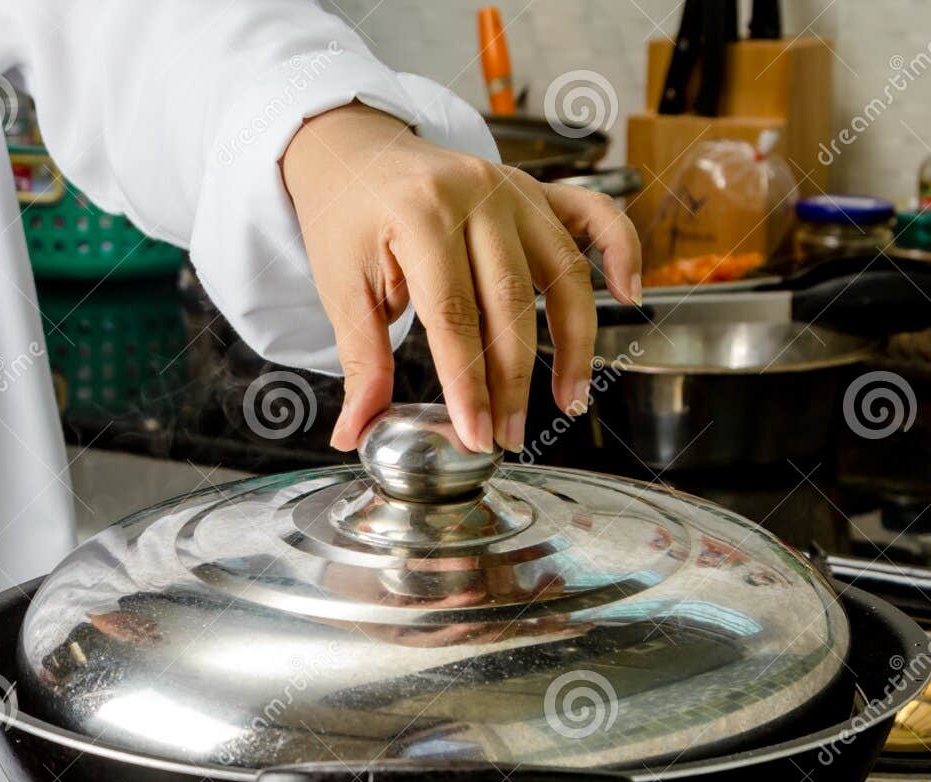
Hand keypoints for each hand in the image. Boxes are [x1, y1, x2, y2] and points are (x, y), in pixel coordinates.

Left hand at [281, 102, 641, 452]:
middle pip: (511, 303)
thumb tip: (354, 434)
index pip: (453, 317)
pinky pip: (595, 215)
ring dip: (575, 342)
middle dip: (514, 381)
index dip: (468, 384)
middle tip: (511, 437)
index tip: (477, 435)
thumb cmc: (346, 221)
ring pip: (563, 271)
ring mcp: (513, 189)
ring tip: (569, 401)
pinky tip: (628, 296)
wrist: (355, 154)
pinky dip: (622, 251)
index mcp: (421, 216)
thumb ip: (361, 363)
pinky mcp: (535, 189)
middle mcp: (477, 196)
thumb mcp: (342, 290)